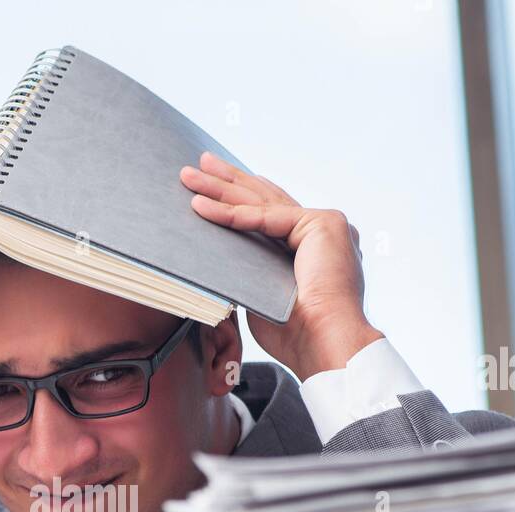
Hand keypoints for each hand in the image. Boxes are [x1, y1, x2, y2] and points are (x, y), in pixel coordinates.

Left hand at [180, 152, 382, 380]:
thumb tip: (222, 269)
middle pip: (265, 200)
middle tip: (199, 166)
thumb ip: (249, 275)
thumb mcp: (262, 297)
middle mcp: (321, 231)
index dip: (240, 200)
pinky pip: (265, 218)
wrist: (324, 342)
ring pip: (262, 202)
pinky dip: (231, 214)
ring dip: (222, 190)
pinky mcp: (322, 224)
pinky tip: (202, 206)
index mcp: (312, 249)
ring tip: (190, 177)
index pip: (271, 216)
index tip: (212, 188)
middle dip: (228, 183)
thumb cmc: (296, 334)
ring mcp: (324, 224)